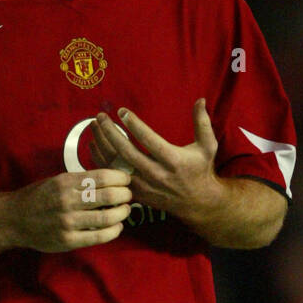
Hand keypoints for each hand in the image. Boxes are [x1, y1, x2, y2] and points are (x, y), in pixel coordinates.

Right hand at [4, 166, 131, 252]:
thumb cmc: (38, 197)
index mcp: (66, 182)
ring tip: (124, 210)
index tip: (126, 180)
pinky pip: (99, 236)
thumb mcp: (57, 181)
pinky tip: (117, 227)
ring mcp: (67, 222)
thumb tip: (111, 177)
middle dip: (125, 194)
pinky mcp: (68, 240)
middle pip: (110, 196)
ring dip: (122, 213)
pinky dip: (113, 231)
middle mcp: (67, 201)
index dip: (121, 178)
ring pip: (107, 217)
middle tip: (128, 195)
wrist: (14, 220)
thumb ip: (80, 180)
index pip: (103, 177)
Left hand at [90, 99, 222, 221]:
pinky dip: (101, 161)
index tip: (121, 111)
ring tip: (94, 126)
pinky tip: (94, 145)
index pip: (148, 140)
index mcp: (173, 160)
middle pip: (126, 152)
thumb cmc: (200, 169)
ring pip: (116, 165)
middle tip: (101, 116)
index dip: (133, 124)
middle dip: (110, 133)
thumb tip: (200, 100)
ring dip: (102, 144)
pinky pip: (113, 176)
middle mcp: (156, 174)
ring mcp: (144, 186)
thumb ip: (202, 123)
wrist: (196, 202)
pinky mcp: (136, 193)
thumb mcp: (208, 146)